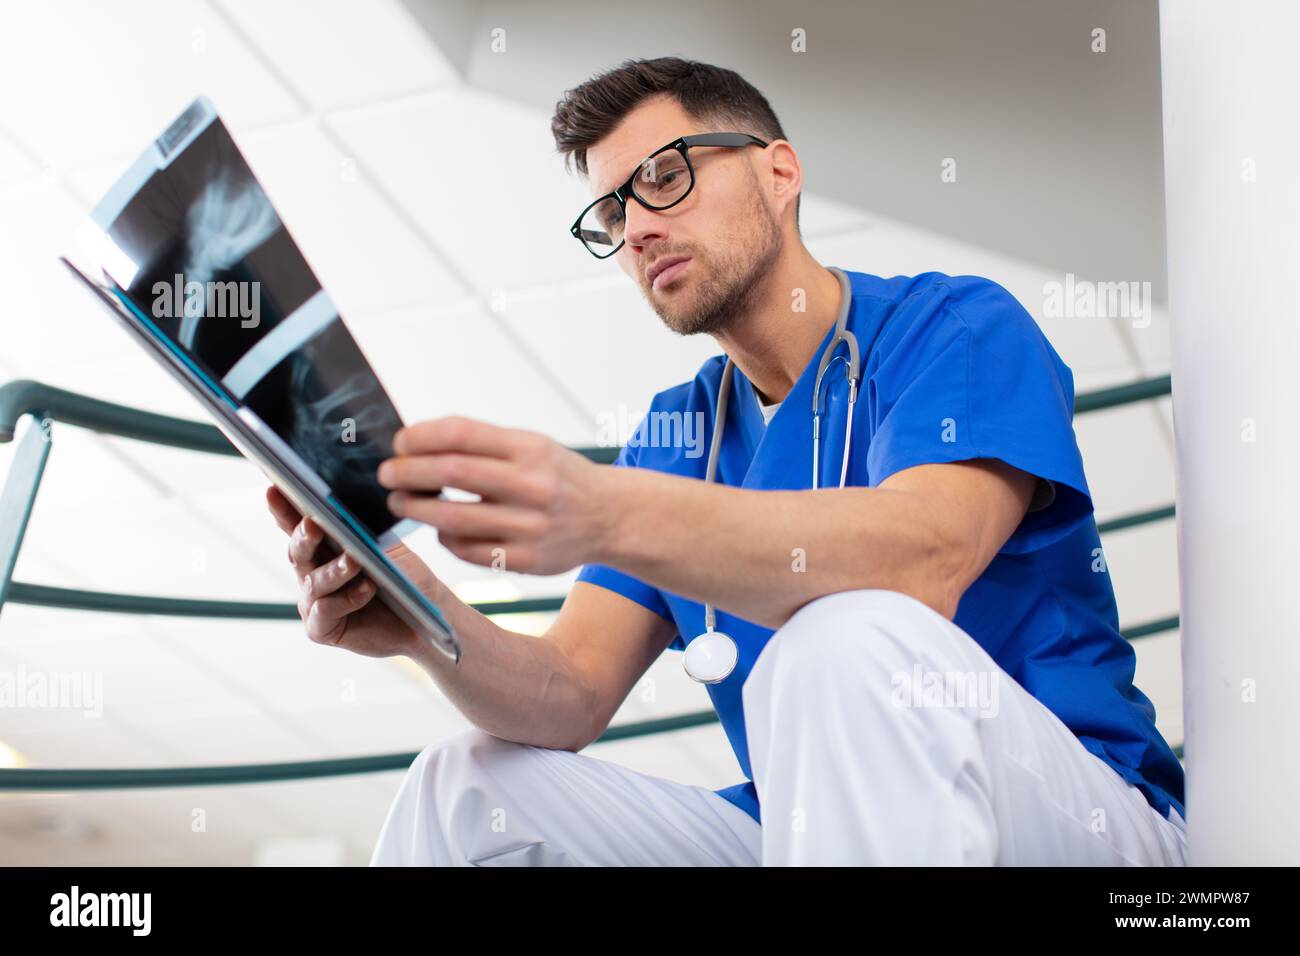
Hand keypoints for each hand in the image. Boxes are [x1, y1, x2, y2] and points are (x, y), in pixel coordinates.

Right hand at [265, 485, 441, 657]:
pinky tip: (367, 589)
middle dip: (303, 536)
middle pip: (298, 551)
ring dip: (335, 570)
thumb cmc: (405, 578)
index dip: (284, 508)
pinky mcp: (322, 628)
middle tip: (312, 524)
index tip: (275, 489)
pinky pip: (325, 610)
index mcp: (325, 548)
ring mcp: (315, 601)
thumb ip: (362, 530)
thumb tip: (343, 504)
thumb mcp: (387, 546)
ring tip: (355, 561)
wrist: (426, 616)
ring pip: (313, 581)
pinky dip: (347, 598)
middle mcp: (313, 573)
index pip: (299, 525)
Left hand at [376, 416, 611, 574]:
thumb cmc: (559, 477)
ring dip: (417, 509)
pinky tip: (440, 528)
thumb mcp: (534, 446)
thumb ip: (484, 444)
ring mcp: (531, 526)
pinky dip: (446, 538)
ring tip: (400, 502)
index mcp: (531, 448)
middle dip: (408, 472)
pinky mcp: (528, 561)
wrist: (611, 516)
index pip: (462, 434)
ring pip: (454, 518)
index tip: (399, 442)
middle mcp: (533, 485)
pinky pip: (470, 551)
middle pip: (452, 473)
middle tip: (386, 474)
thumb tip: (417, 444)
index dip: (421, 436)